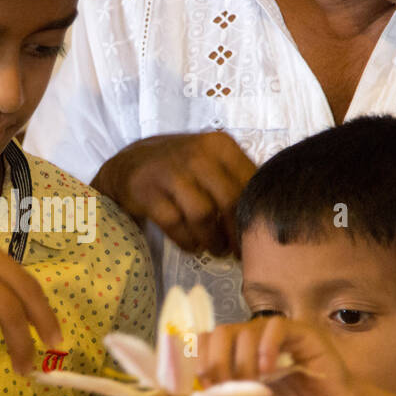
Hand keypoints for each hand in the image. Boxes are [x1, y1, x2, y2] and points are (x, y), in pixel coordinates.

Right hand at [90, 132, 255, 255]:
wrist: (128, 165)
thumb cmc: (180, 167)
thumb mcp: (210, 161)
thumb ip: (236, 178)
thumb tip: (266, 211)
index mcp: (219, 145)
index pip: (249, 182)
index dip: (254, 213)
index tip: (256, 234)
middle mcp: (197, 153)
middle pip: (229, 201)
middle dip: (235, 232)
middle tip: (238, 251)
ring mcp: (170, 171)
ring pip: (203, 215)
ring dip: (212, 239)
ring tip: (216, 249)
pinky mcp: (147, 191)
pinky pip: (175, 224)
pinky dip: (187, 241)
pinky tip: (192, 245)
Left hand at [185, 317, 356, 395]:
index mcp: (238, 352)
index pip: (207, 340)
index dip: (199, 360)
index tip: (203, 386)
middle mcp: (254, 337)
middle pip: (221, 332)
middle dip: (215, 361)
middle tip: (223, 385)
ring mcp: (277, 333)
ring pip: (245, 331)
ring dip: (241, 361)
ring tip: (252, 385)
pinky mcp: (301, 332)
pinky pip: (276, 328)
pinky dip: (266, 348)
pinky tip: (268, 370)